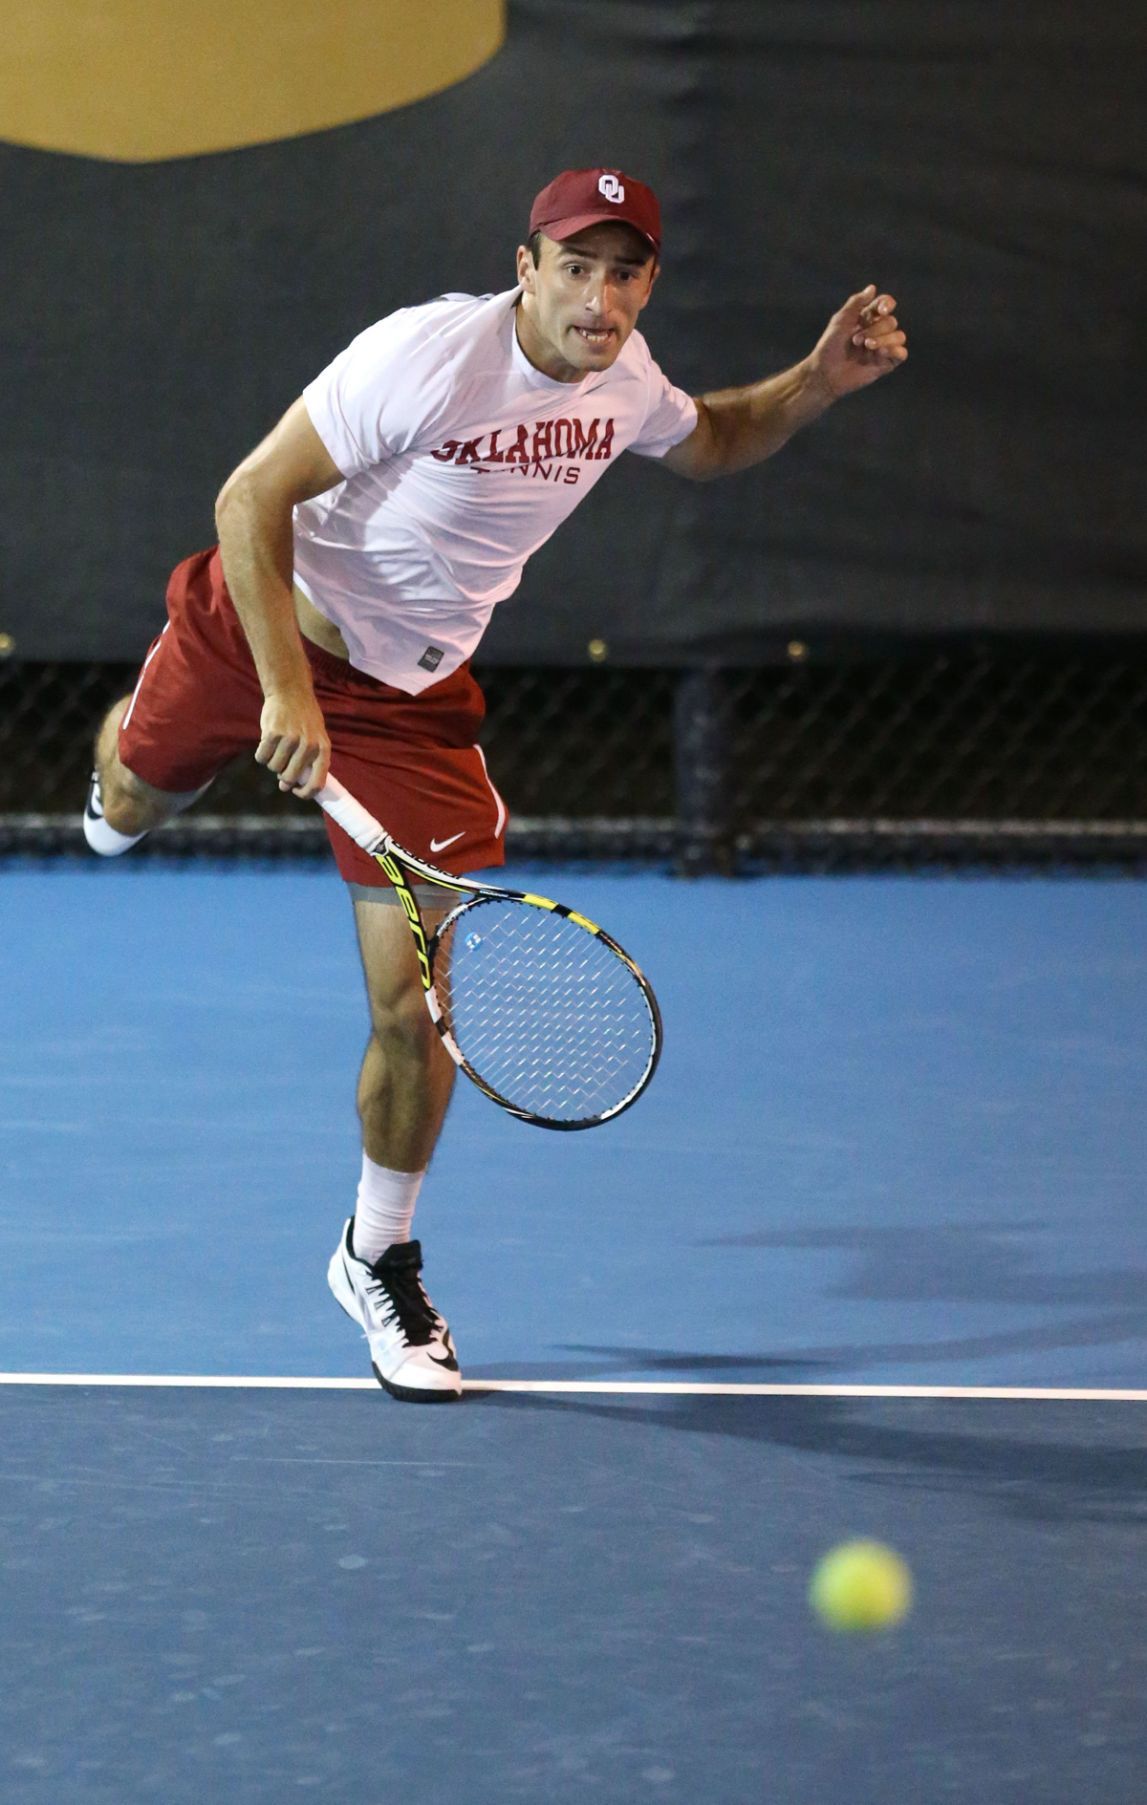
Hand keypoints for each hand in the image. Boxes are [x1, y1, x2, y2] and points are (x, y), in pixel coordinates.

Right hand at [255, 688, 330, 797]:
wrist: (291, 692)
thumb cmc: (304, 719)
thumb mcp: (315, 739)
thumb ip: (305, 764)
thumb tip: (285, 787)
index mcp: (323, 749)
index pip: (317, 784)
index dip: (305, 793)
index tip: (295, 791)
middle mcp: (308, 746)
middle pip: (289, 777)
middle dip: (282, 774)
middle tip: (282, 761)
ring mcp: (290, 740)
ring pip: (273, 768)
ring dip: (271, 762)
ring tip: (276, 747)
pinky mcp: (272, 734)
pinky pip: (261, 757)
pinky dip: (261, 754)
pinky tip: (267, 742)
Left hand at [807, 284, 907, 399]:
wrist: (826, 372)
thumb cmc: (830, 346)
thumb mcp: (841, 320)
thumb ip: (856, 302)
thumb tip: (873, 288)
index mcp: (867, 318)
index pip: (885, 304)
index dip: (887, 304)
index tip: (881, 310)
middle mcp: (877, 331)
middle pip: (891, 322)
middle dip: (875, 329)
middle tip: (856, 340)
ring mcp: (882, 348)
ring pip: (899, 336)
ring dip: (883, 340)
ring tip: (866, 346)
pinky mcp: (885, 364)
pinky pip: (902, 353)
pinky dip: (894, 351)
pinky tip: (880, 353)